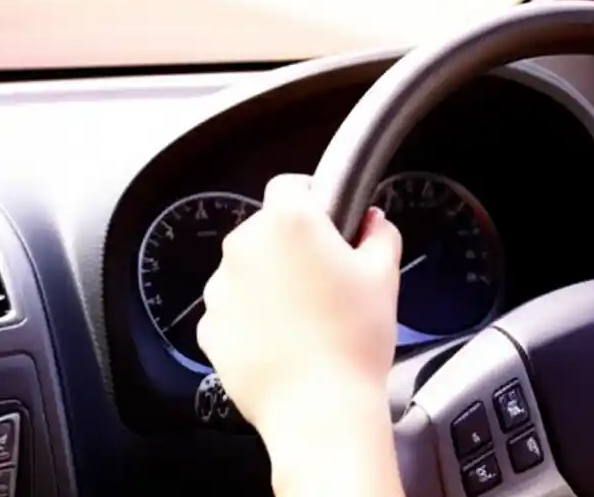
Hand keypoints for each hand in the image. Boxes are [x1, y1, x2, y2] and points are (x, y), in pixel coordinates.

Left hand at [197, 174, 401, 439]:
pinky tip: (286, 340)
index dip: (315, 198)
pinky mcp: (209, 327)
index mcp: (289, 223)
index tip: (331, 221)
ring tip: (309, 317)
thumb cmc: (353, 342)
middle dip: (294, 246)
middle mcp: (245, 248)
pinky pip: (234, 308)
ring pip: (249, 269)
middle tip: (329, 278)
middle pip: (268, 229)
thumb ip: (379, 233)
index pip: (291, 184)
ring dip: (271, 282)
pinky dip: (253, 317)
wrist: (320, 410)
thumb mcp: (384, 276)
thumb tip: (372, 223)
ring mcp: (221, 289)